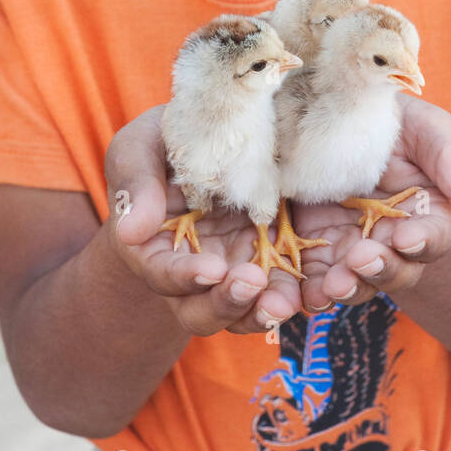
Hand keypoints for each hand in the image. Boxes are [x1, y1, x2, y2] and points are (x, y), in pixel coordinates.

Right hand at [105, 107, 302, 336]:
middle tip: (252, 283)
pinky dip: (302, 292)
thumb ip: (136, 185)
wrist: (209, 140)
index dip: (185, 277)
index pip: (164, 274)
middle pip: (203, 310)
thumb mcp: (140, 150)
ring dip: (265, 310)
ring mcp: (235, 270)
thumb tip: (131, 232)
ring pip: (246, 311)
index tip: (212, 269)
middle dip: (227, 304)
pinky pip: (286, 287)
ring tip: (287, 300)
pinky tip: (320, 287)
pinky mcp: (272, 259)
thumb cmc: (162, 144)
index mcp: (154, 250)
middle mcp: (193, 273)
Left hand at [289, 94, 450, 312]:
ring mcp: (352, 249)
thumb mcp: (423, 129)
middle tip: (362, 259)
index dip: (423, 240)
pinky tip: (295, 294)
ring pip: (353, 281)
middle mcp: (393, 241)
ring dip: (344, 287)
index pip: (434, 235)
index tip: (407, 237)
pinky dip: (305, 291)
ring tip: (331, 285)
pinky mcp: (315, 252)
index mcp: (428, 212)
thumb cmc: (394, 123)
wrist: (339, 123)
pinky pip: (311, 281)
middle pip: (395, 268)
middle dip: (381, 269)